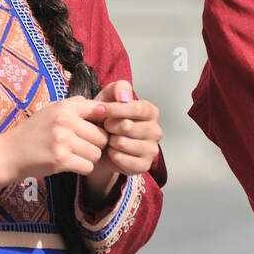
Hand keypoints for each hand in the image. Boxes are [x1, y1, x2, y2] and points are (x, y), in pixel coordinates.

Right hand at [0, 96, 108, 193]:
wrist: (10, 153)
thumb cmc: (32, 132)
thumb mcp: (50, 110)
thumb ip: (73, 106)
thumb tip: (100, 105)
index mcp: (64, 107)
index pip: (99, 110)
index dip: (103, 123)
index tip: (97, 131)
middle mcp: (65, 121)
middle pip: (102, 136)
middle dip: (96, 145)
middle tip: (83, 148)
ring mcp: (63, 140)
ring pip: (96, 153)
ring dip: (89, 158)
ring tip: (75, 156)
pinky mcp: (61, 159)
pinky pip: (88, 167)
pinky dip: (82, 169)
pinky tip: (71, 165)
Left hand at [81, 80, 162, 202]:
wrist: (100, 143)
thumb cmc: (106, 118)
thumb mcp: (109, 97)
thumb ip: (118, 88)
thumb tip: (124, 97)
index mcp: (151, 112)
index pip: (137, 108)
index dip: (115, 109)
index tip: (99, 109)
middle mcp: (155, 130)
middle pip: (127, 126)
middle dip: (109, 125)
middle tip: (105, 126)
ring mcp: (152, 149)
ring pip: (123, 142)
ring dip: (109, 140)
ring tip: (109, 138)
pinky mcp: (144, 165)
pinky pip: (122, 159)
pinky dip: (111, 154)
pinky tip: (112, 150)